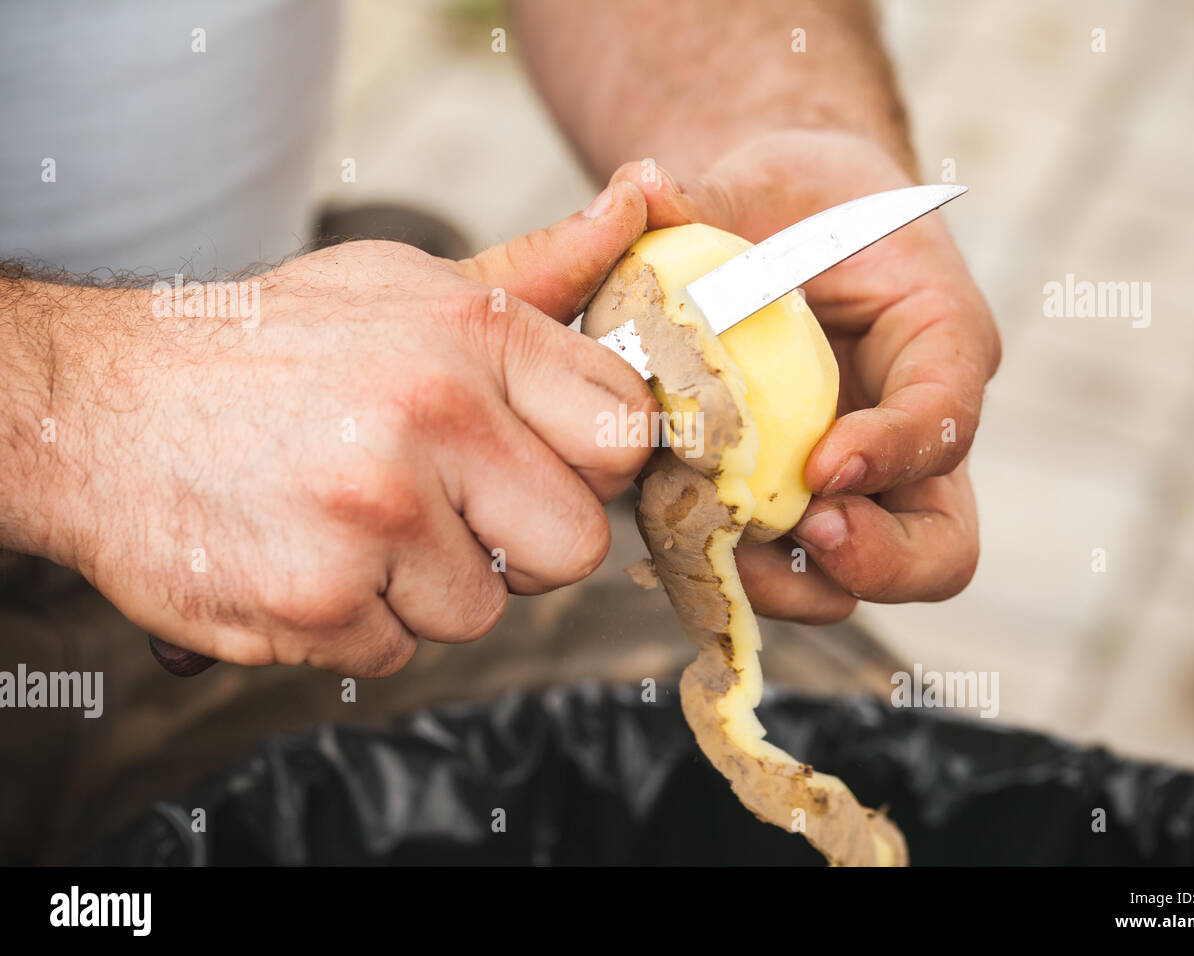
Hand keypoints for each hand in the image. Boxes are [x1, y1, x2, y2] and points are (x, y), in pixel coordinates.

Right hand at [42, 184, 653, 673]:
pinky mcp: (319, 601)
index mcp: (471, 333)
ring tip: (356, 521)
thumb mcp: (404, 286)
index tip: (545, 462)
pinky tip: (309, 555)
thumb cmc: (271, 347)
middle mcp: (433, 415)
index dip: (590, 461)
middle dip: (522, 541)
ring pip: (485, 610)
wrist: (96, 404)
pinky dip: (358, 622)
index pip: (624, 429)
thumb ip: (536, 273)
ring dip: (427, 585)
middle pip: (577, 543)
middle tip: (448, 506)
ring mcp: (376, 513)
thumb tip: (641, 205)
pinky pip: (399, 651)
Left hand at [610, 129, 1000, 622]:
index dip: (897, 452)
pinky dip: (733, 572)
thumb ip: (709, 195)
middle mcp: (910, 433)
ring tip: (721, 545)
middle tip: (805, 530)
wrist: (778, 237)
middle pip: (941, 546)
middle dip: (878, 561)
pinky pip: (781, 570)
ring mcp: (853, 486)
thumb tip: (642, 188)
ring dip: (793, 582)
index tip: (826, 465)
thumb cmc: (793, 200)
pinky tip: (675, 538)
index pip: (948, 418)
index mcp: (937, 342)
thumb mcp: (765, 177)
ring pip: (858, 580)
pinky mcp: (789, 509)